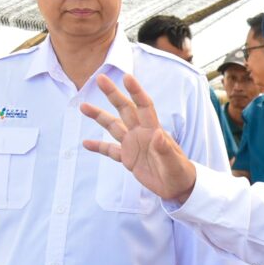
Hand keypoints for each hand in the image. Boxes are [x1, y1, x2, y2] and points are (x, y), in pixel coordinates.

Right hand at [80, 74, 197, 203]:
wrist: (178, 187)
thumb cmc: (180, 173)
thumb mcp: (173, 163)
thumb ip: (165, 149)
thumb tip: (158, 134)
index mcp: (153, 130)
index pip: (144, 106)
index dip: (135, 91)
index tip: (126, 77)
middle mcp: (141, 133)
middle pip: (124, 109)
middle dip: (112, 94)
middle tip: (99, 78)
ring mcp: (133, 144)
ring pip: (113, 126)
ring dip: (99, 116)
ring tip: (83, 106)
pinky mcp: (128, 158)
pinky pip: (110, 150)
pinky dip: (98, 147)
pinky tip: (85, 143)